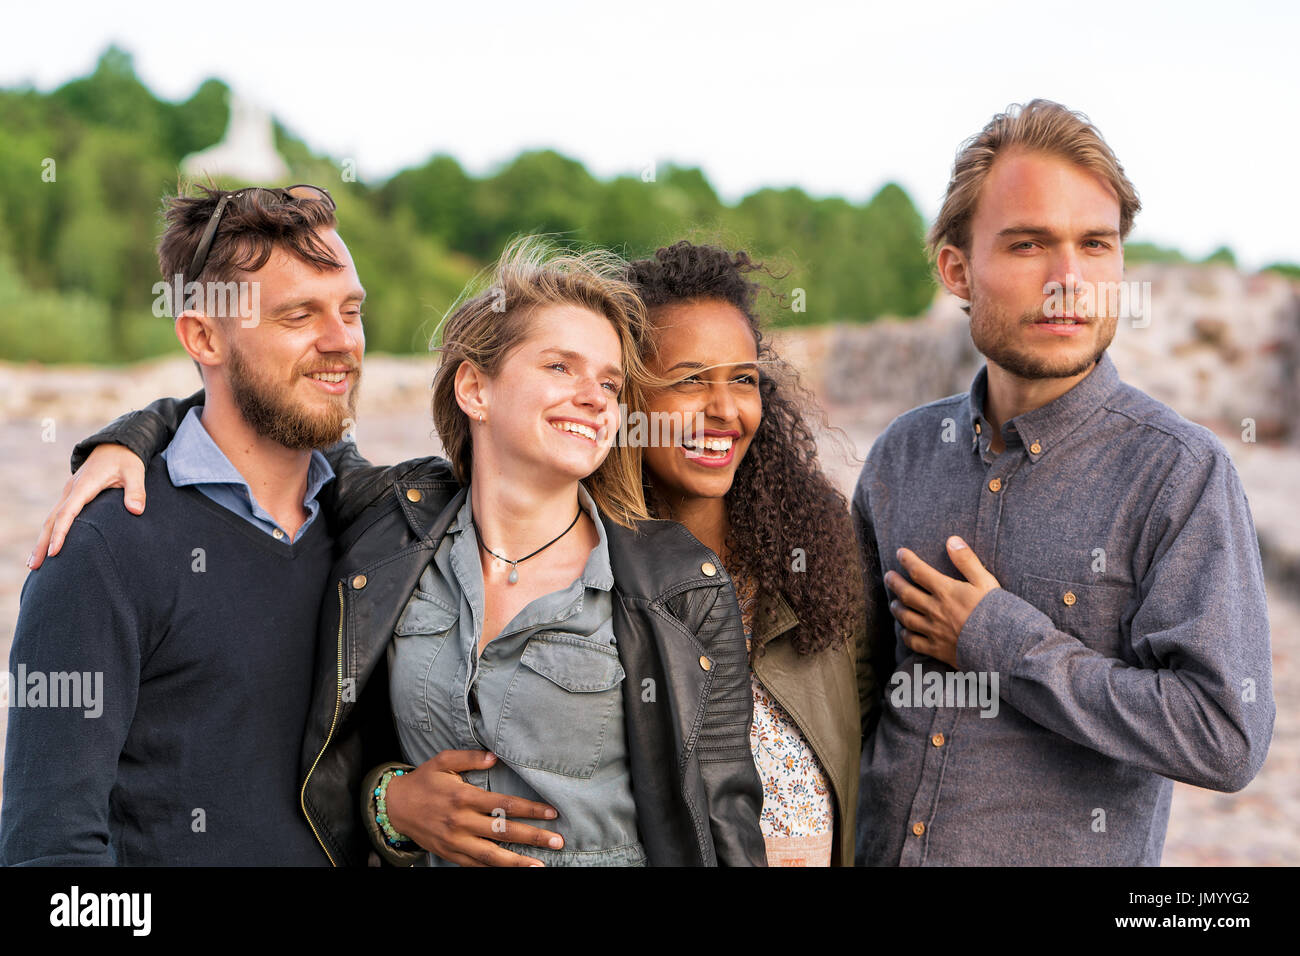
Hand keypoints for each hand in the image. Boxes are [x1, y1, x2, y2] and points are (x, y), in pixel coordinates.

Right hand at [29, 444, 145, 569]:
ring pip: (51, 519)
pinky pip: (57, 516)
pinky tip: (47, 547)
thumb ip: (136, 491)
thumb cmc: (126, 460)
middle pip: (52, 519)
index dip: (61, 533)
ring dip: (42, 540)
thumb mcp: (135, 472)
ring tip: (35, 564)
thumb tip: (137, 510)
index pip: (68, 512)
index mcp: (84, 486)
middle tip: (34, 566)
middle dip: (42, 543)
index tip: (55, 551)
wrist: (115, 445)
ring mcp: (69, 493)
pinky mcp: (71, 495)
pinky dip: (50, 532)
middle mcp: (71, 490)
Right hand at [385, 750, 561, 866]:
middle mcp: (461, 821)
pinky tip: (513, 871)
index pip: (504, 804)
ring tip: (540, 866)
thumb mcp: (442, 761)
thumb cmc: (423, 781)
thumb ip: (468, 758)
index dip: (530, 809)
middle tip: (558, 841)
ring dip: (518, 862)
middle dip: (533, 837)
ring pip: (491, 854)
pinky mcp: (449, 854)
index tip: (551, 813)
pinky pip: (475, 865)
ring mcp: (455, 841)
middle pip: (503, 831)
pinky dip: (494, 869)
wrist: (394, 807)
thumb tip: (494, 757)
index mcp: (463, 797)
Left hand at [885, 536, 1000, 667]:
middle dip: (894, 583)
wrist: (1003, 648)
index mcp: (946, 592)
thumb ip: (967, 561)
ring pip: (907, 618)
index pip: (919, 572)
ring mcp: (935, 631)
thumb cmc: (998, 612)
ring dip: (897, 608)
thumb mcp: (986, 582)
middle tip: (888, 576)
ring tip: (893, 602)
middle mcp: (935, 610)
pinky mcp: (938, 649)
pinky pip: (915, 642)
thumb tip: (951, 540)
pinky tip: (905, 631)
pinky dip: (906, 635)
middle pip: (907, 594)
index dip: (907, 560)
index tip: (899, 553)